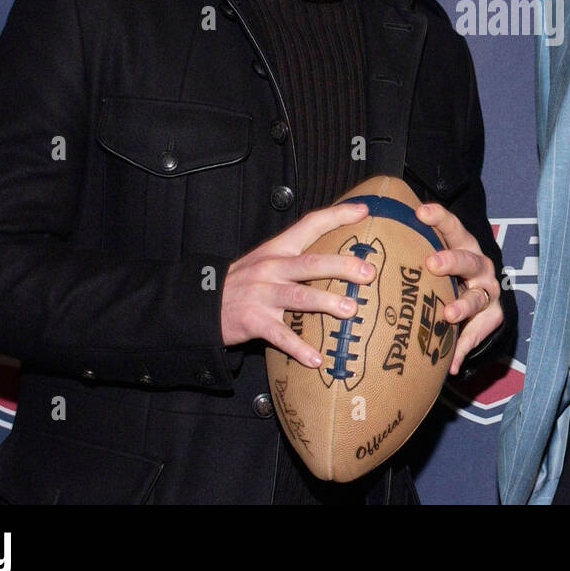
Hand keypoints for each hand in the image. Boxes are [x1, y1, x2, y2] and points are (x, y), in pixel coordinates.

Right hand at [220, 202, 373, 367]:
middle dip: (342, 266)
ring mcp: (262, 294)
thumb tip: (339, 256)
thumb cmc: (243, 282)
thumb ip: (296, 256)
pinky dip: (299, 348)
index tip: (364, 211)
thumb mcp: (266, 260)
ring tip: (351, 310)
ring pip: (299, 296)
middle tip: (368, 272)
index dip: (337, 215)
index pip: (310, 225)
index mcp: (277, 249)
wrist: (201, 304)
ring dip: (326, 302)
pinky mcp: (254, 321)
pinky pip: (280, 336)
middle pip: (311, 263)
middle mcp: (271, 268)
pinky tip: (317, 359)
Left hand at [416, 202, 502, 374]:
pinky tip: (450, 363)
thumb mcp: (435, 257)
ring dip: (463, 305)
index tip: (420, 212)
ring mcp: (488, 291)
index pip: (452, 227)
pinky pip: (479, 332)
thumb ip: (411, 251)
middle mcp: (479, 265)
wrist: (481, 296)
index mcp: (463, 245)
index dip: (439, 217)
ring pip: (477, 296)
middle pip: (468, 259)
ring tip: (449, 314)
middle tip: (433, 263)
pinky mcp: (493, 315)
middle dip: (452, 260)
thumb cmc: (446, 273)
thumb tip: (368, 239)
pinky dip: (464, 347)